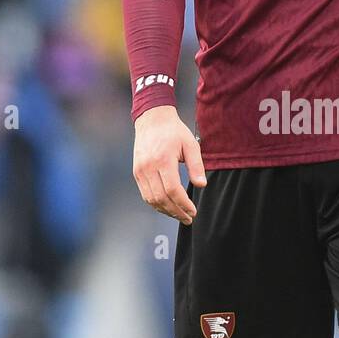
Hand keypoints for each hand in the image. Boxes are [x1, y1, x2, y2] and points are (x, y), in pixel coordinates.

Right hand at [133, 105, 205, 223]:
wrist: (152, 119)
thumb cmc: (174, 131)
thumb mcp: (191, 144)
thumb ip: (196, 166)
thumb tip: (201, 185)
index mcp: (163, 160)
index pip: (172, 190)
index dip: (183, 204)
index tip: (193, 211)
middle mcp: (148, 167)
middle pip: (161, 198)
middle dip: (176, 212)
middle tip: (188, 218)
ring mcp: (140, 171)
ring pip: (151, 199)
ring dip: (166, 210)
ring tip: (179, 215)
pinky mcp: (137, 172)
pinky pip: (145, 194)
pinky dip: (156, 204)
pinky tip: (167, 207)